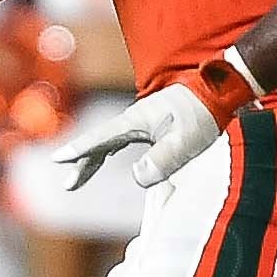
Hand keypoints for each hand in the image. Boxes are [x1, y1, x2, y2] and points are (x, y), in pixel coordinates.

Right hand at [54, 55, 256, 189]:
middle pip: (100, 143)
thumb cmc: (202, 115)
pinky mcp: (153, 123)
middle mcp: (134, 119)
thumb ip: (163, 159)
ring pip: (109, 142)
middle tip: (68, 184)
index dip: (79, 150)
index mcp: (136, 121)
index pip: (101, 138)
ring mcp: (142, 120)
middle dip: (82, 163)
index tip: (58, 158)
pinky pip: (122, 139)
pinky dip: (108, 151)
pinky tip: (105, 157)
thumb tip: (139, 178)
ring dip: (92, 158)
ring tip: (77, 178)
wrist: (219, 91)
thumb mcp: (185, 141)